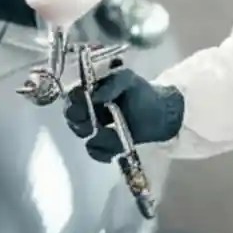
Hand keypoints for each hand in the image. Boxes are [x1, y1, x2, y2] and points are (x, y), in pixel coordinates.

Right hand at [63, 69, 184, 162]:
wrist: (160, 114)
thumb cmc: (142, 92)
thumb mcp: (128, 79)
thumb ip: (112, 83)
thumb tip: (95, 97)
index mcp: (90, 91)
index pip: (72, 97)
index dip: (76, 104)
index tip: (89, 107)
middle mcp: (88, 110)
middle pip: (72, 118)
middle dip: (83, 122)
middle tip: (97, 123)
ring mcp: (95, 129)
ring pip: (84, 136)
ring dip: (98, 136)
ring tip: (115, 133)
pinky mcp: (103, 145)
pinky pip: (94, 151)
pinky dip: (103, 152)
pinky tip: (117, 149)